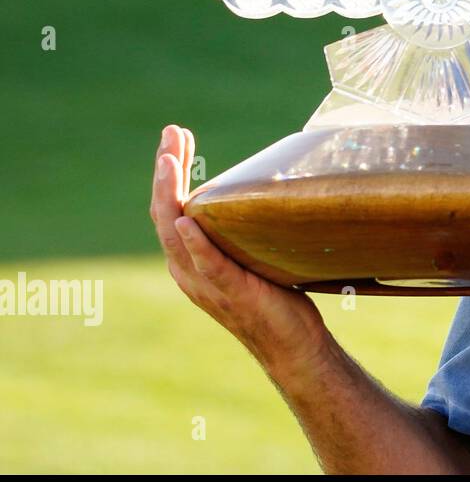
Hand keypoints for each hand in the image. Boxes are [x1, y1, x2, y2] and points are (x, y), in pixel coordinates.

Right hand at [150, 124, 328, 370]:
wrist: (292, 346)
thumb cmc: (279, 299)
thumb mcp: (255, 255)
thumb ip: (246, 230)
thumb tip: (268, 188)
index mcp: (191, 261)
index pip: (172, 209)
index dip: (170, 175)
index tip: (174, 139)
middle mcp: (189, 271)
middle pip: (165, 214)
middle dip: (165, 172)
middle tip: (169, 135)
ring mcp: (206, 283)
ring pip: (176, 234)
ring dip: (170, 196)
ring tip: (169, 161)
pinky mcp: (231, 293)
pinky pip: (207, 266)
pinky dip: (195, 244)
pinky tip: (187, 222)